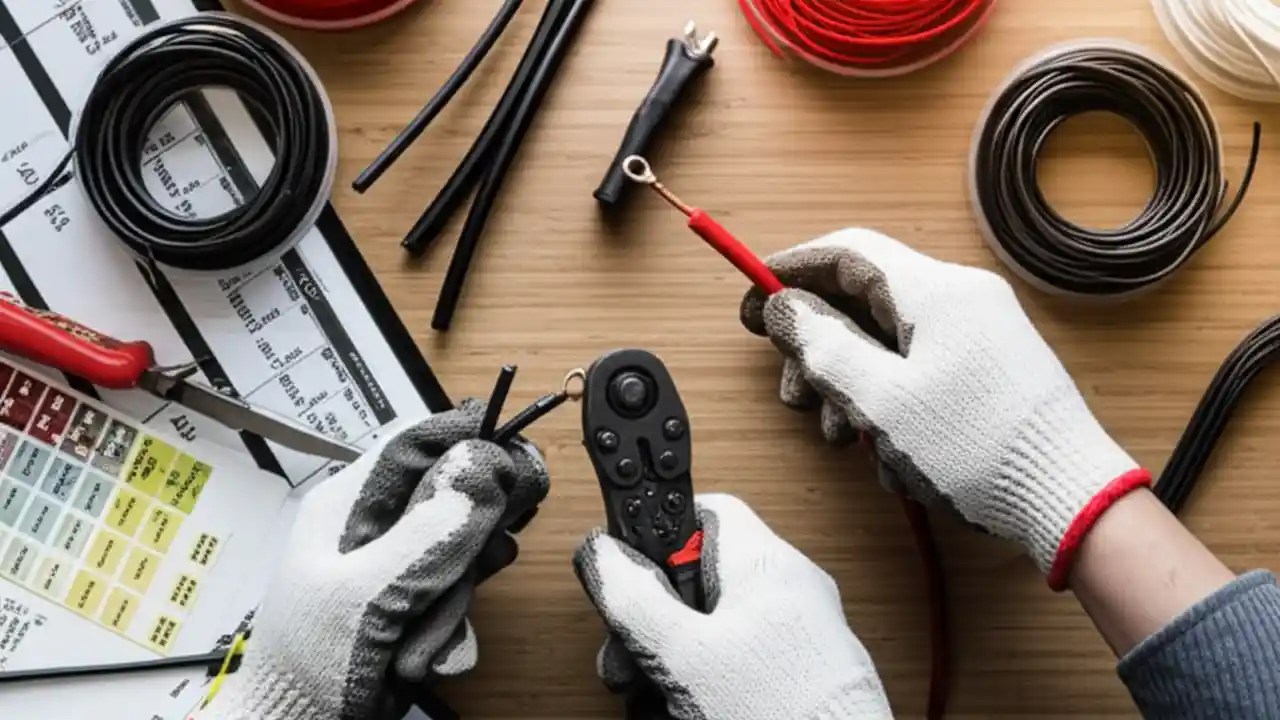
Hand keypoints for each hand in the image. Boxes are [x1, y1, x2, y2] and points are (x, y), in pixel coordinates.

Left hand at [196, 401, 548, 719]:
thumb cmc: (308, 665)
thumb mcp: (368, 595)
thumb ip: (427, 535)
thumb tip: (480, 467)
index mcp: (348, 505)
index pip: (416, 446)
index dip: (467, 440)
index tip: (515, 452)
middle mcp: (374, 529)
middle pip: (450, 497)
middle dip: (468, 541)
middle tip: (485, 558)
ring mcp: (394, 569)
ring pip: (461, 552)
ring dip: (455, 600)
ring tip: (426, 635)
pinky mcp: (411, 606)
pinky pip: (456, 598)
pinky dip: (450, 632)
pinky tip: (427, 657)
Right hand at [575, 493, 891, 719]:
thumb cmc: (783, 714)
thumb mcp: (684, 653)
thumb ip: (635, 598)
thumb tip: (601, 553)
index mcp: (767, 562)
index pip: (704, 509)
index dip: (656, 534)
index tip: (625, 571)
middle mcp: (788, 589)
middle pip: (698, 578)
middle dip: (651, 620)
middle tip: (626, 658)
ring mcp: (797, 635)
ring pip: (711, 628)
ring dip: (669, 658)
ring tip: (651, 697)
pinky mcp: (799, 675)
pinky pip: (737, 661)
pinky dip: (703, 682)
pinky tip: (682, 710)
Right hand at [740, 229, 1149, 588]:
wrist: (1069, 499)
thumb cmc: (976, 447)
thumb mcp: (881, 400)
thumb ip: (823, 347)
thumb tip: (782, 307)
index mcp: (937, 291)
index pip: (848, 251)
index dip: (791, 267)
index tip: (752, 296)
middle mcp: (960, 300)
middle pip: (863, 301)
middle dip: (818, 348)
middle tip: (791, 393)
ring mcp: (978, 336)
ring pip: (887, 342)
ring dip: (850, 385)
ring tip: (840, 435)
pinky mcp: (988, 371)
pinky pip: (918, 369)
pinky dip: (889, 402)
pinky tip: (888, 451)